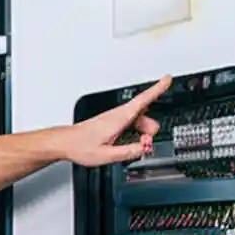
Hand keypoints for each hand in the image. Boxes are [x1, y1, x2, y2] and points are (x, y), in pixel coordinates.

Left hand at [57, 75, 171, 166]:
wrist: (66, 142)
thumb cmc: (80, 145)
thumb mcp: (107, 155)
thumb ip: (128, 152)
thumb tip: (144, 148)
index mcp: (119, 118)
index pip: (143, 100)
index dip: (157, 88)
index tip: (167, 79)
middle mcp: (119, 115)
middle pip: (146, 117)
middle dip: (149, 131)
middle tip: (142, 145)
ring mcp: (116, 119)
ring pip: (139, 123)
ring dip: (141, 135)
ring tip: (131, 148)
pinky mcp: (113, 123)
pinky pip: (131, 126)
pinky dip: (134, 135)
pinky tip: (126, 145)